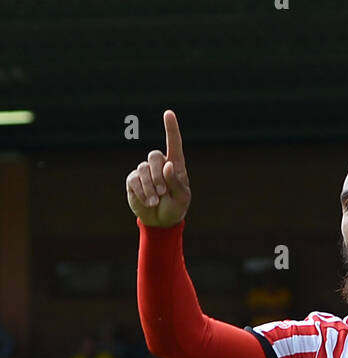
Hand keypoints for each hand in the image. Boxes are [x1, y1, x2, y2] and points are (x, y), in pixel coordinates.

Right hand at [126, 109, 189, 227]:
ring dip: (150, 187)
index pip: (174, 143)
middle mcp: (159, 165)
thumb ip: (176, 182)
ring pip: (143, 168)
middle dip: (158, 175)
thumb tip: (168, 165)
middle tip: (163, 192)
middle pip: (155, 156)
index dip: (171, 128)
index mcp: (175, 166)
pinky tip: (148, 202)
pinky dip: (142, 192)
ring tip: (156, 201)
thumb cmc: (175, 208)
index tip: (168, 113)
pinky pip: (135, 180)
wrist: (161, 221)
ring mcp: (145, 171)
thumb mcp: (181, 198)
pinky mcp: (134, 180)